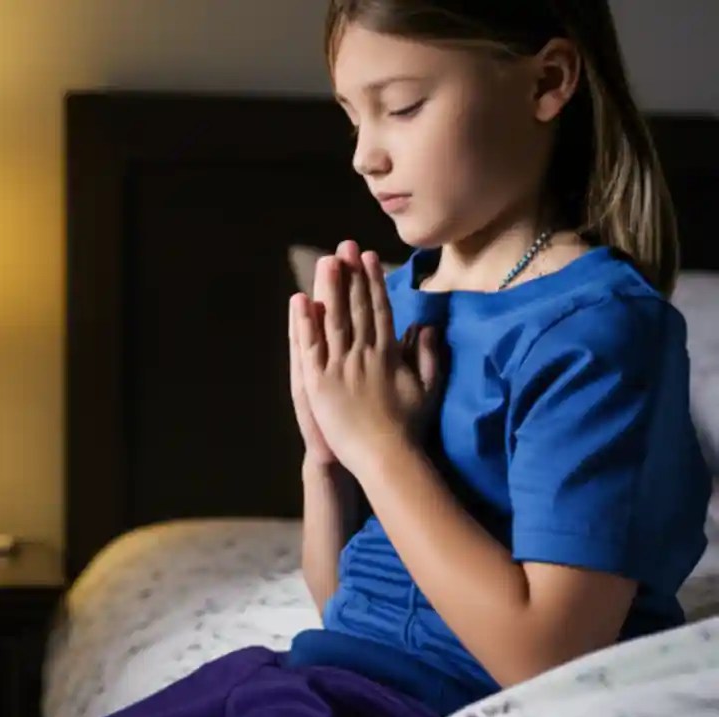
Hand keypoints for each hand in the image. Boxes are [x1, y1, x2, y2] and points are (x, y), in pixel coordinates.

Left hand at [291, 251, 443, 474]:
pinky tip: (300, 301)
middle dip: (350, 275)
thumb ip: (428, 356)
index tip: (368, 258)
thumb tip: (427, 326)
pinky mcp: (319, 383)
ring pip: (332, 321)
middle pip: (354, 308)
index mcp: (387, 354)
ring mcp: (340, 367)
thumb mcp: (427, 388)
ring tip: (325, 261)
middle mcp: (363, 354)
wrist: (386, 458)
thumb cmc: (407, 428)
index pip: (379, 310)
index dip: (372, 282)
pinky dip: (304, 324)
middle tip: (344, 246)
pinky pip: (310, 348)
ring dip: (328, 289)